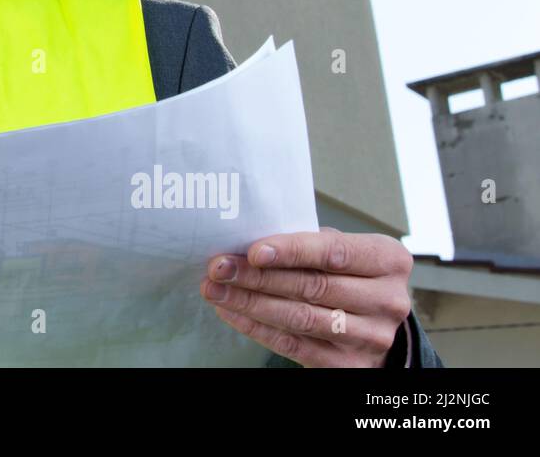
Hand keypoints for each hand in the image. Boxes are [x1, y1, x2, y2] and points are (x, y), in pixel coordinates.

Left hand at [200, 227, 413, 366]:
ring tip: (215, 289)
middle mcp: (387, 300)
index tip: (253, 251)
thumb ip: (309, 242)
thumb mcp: (344, 250)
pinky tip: (231, 312)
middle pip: (312, 286)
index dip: (291, 251)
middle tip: (218, 267)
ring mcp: (371, 336)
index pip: (334, 252)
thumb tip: (251, 238)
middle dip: (257, 277)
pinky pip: (293, 345)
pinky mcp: (350, 365)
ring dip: (249, 302)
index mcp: (388, 261)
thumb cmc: (352, 275)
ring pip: (299, 318)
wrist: (377, 324)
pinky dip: (257, 327)